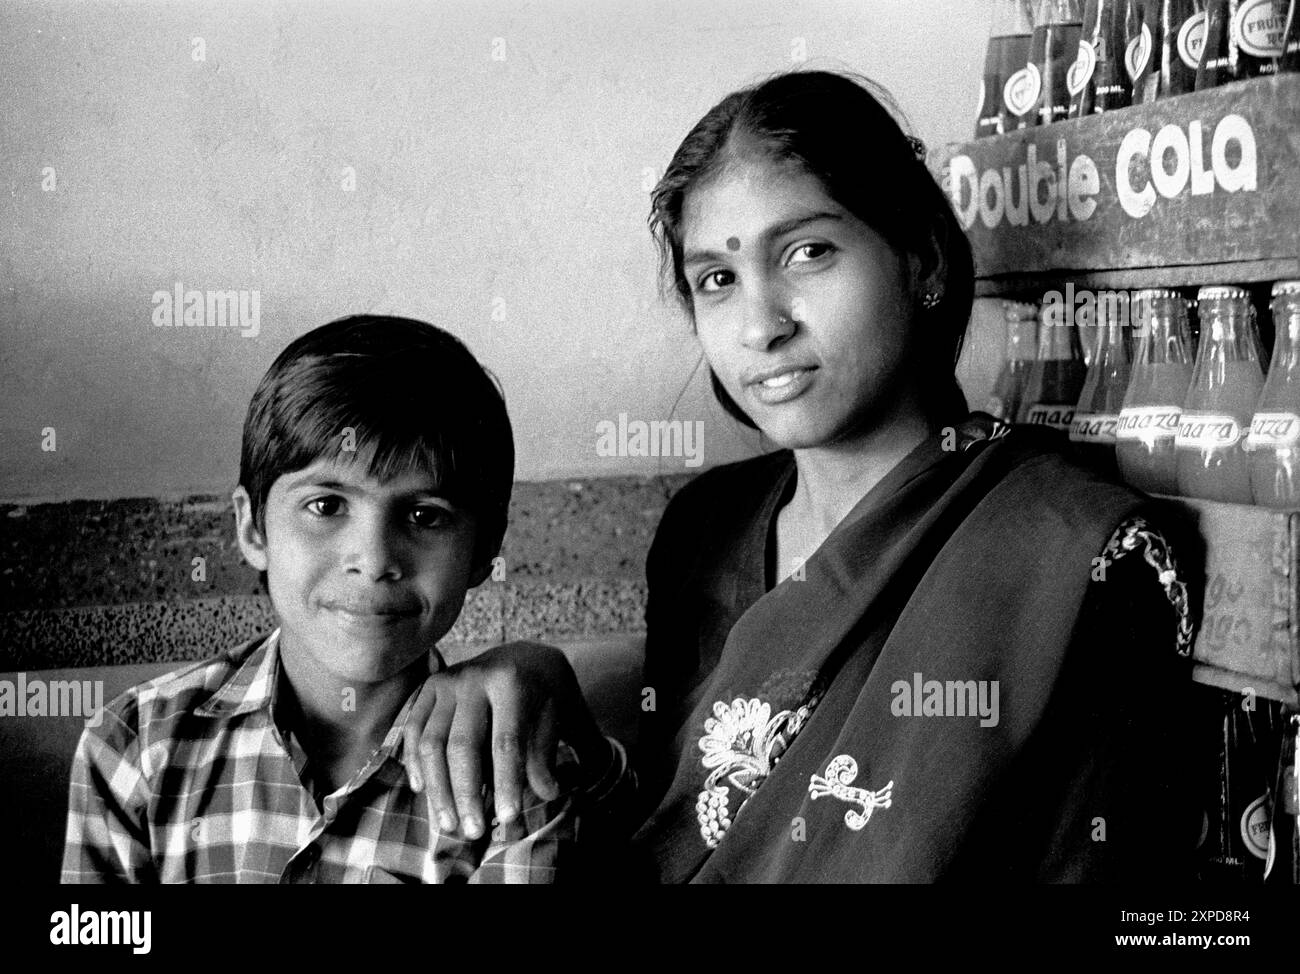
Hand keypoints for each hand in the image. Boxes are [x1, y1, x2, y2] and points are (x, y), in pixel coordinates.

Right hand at [402, 640, 604, 839]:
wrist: (524, 657)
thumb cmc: (544, 695)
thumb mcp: (557, 718)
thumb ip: (546, 755)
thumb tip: (545, 794)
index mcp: (512, 684)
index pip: (506, 742)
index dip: (506, 782)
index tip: (508, 818)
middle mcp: (475, 678)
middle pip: (463, 746)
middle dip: (466, 793)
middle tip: (473, 832)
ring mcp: (446, 681)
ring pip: (432, 743)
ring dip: (438, 789)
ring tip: (449, 824)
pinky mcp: (428, 688)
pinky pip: (413, 731)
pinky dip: (414, 763)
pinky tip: (424, 792)